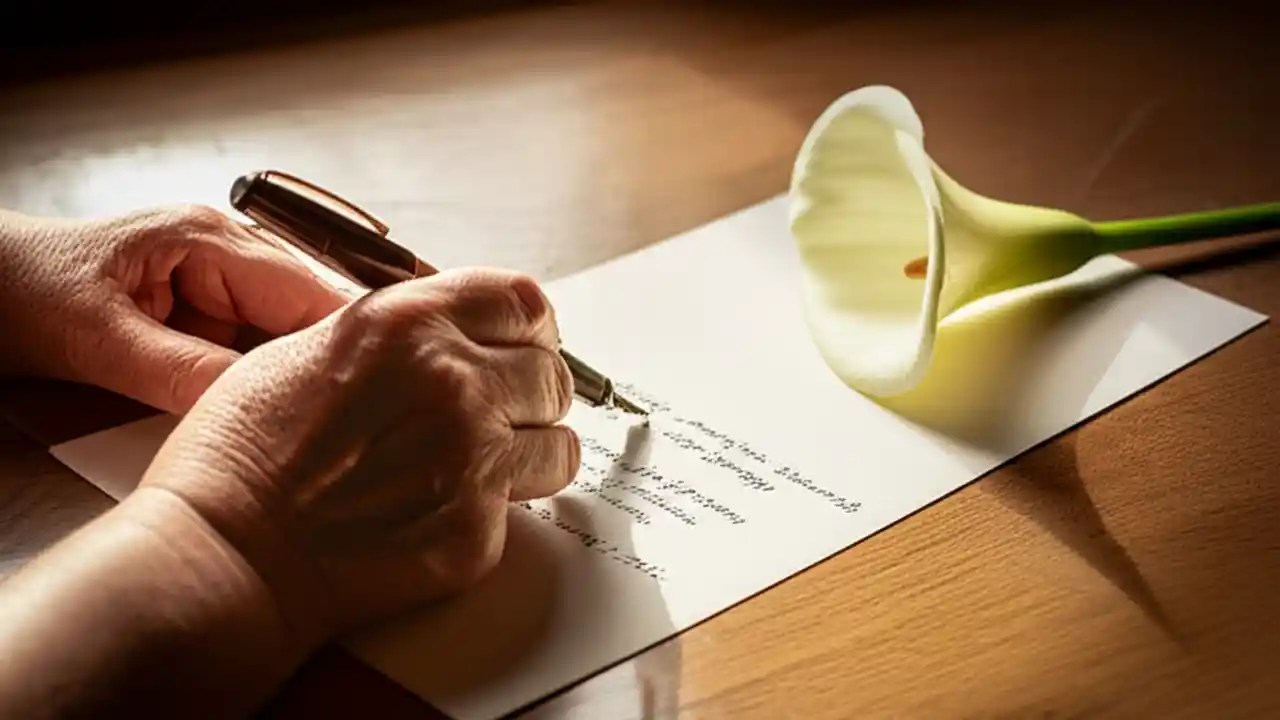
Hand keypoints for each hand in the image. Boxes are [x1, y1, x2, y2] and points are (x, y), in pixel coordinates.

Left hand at [0, 205, 345, 412]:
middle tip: (359, 425)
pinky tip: (282, 423)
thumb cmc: (24, 289)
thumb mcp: (98, 339)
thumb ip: (178, 371)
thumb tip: (255, 408)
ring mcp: (223, 289)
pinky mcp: (211, 320)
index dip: (350, 342)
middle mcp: (230, 258)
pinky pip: (258, 359)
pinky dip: (270, 391)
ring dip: (302, 384)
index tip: (382, 389)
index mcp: (210, 240)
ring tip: (327, 431)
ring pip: (291, 343)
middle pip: (312, 318)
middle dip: (331, 369)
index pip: (311, 291)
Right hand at [136, 268, 580, 640]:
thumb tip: (441, 335)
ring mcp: (471, 455)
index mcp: (409, 323)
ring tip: (483, 467)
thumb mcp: (304, 349)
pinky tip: (437, 512)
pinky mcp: (476, 526)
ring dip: (532, 452)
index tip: (528, 344)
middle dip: (534, 393)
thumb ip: (390, 334)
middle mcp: (452, 380)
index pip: (523, 301)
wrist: (224, 553)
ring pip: (558, 444)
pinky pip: (520, 509)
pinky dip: (492, 511)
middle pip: (550, 372)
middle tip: (508, 413)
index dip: (532, 326)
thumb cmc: (240, 456)